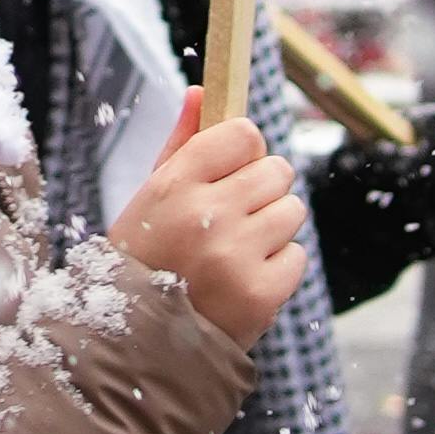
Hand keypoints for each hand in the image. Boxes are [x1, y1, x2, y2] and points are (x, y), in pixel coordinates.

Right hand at [111, 113, 312, 349]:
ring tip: (235, 253)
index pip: (243, 134)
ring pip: (291, 211)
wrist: (138, 344)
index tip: (232, 171)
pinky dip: (276, 270)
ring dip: (272, 230)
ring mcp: (237, 255)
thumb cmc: (146, 260)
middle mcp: (208, 215)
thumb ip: (182, 144)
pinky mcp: (262, 293)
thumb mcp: (150, 199)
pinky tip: (243, 282)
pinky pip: (296, 257)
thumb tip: (201, 90)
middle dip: (262, 191)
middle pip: (277, 170)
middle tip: (233, 219)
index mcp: (175, 184)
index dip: (243, 152)